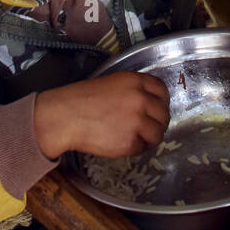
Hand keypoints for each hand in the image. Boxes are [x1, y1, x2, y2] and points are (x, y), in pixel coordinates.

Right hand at [34, 71, 169, 159]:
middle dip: (158, 122)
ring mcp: (137, 121)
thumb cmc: (83, 99)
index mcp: (136, 81)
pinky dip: (136, 148)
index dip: (162, 101)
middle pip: (164, 114)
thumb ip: (134, 89)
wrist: (66, 117)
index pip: (162, 90)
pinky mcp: (130, 142)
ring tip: (139, 138)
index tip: (158, 108)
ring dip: (151, 137)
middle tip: (149, 127)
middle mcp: (140, 100)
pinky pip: (142, 148)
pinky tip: (124, 143)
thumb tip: (149, 102)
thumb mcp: (112, 83)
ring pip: (158, 133)